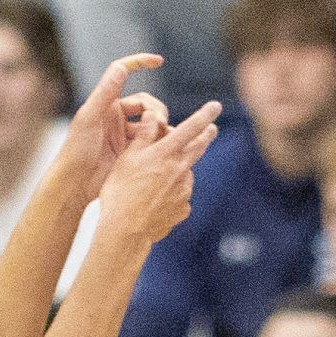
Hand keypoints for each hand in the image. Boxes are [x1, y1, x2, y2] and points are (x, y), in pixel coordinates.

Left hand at [52, 52, 168, 202]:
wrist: (75, 185)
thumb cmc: (75, 151)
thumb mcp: (89, 119)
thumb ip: (105, 93)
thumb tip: (121, 67)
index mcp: (105, 103)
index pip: (124, 74)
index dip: (141, 63)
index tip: (159, 60)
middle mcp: (116, 116)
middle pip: (147, 103)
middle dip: (157, 111)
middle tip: (159, 125)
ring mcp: (124, 134)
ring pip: (152, 123)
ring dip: (159, 129)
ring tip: (160, 140)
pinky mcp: (131, 152)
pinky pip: (152, 141)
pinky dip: (158, 142)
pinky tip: (161, 149)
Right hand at [100, 96, 220, 250]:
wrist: (124, 231)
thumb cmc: (119, 192)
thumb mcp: (126, 159)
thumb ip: (144, 136)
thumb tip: (155, 114)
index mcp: (165, 154)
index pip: (190, 128)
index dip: (204, 115)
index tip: (215, 106)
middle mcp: (179, 170)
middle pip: (198, 148)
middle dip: (206, 136)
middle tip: (212, 129)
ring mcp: (183, 191)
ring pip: (186, 173)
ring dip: (181, 170)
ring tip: (157, 181)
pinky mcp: (182, 209)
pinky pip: (180, 197)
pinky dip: (173, 195)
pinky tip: (157, 201)